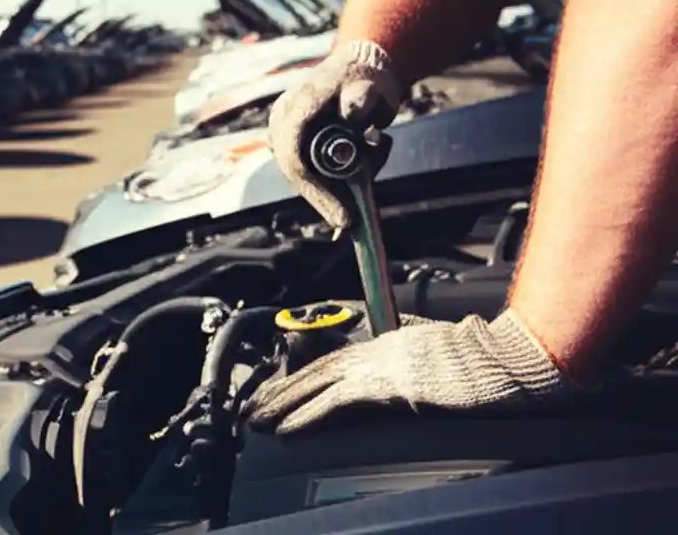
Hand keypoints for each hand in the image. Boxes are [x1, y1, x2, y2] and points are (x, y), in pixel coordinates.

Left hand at [249, 310, 570, 433]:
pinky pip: (336, 400)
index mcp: (394, 339)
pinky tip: (288, 427)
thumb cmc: (489, 362)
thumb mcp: (443, 359)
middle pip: (319, 368)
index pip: (337, 358)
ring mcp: (382, 362)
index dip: (305, 376)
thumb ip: (414, 366)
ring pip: (318, 381)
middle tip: (256, 407)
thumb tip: (402, 386)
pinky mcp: (388, 382)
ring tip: (260, 419)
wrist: (511, 360)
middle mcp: (381, 345)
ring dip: (284, 402)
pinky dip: (308, 414)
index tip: (282, 390)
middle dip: (283, 390)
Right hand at [267, 40, 402, 228]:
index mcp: (296, 106)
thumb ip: (362, 98)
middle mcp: (282, 120)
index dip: (316, 190)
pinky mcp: (292, 141)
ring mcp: (283, 131)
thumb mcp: (371, 85)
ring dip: (330, 188)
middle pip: (294, 171)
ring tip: (362, 188)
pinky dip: (329, 181)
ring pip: (300, 174)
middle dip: (323, 197)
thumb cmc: (366, 78)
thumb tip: (352, 114)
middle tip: (350, 219)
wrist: (359, 68)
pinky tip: (353, 184)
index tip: (343, 215)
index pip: (294, 158)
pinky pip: (306, 169)